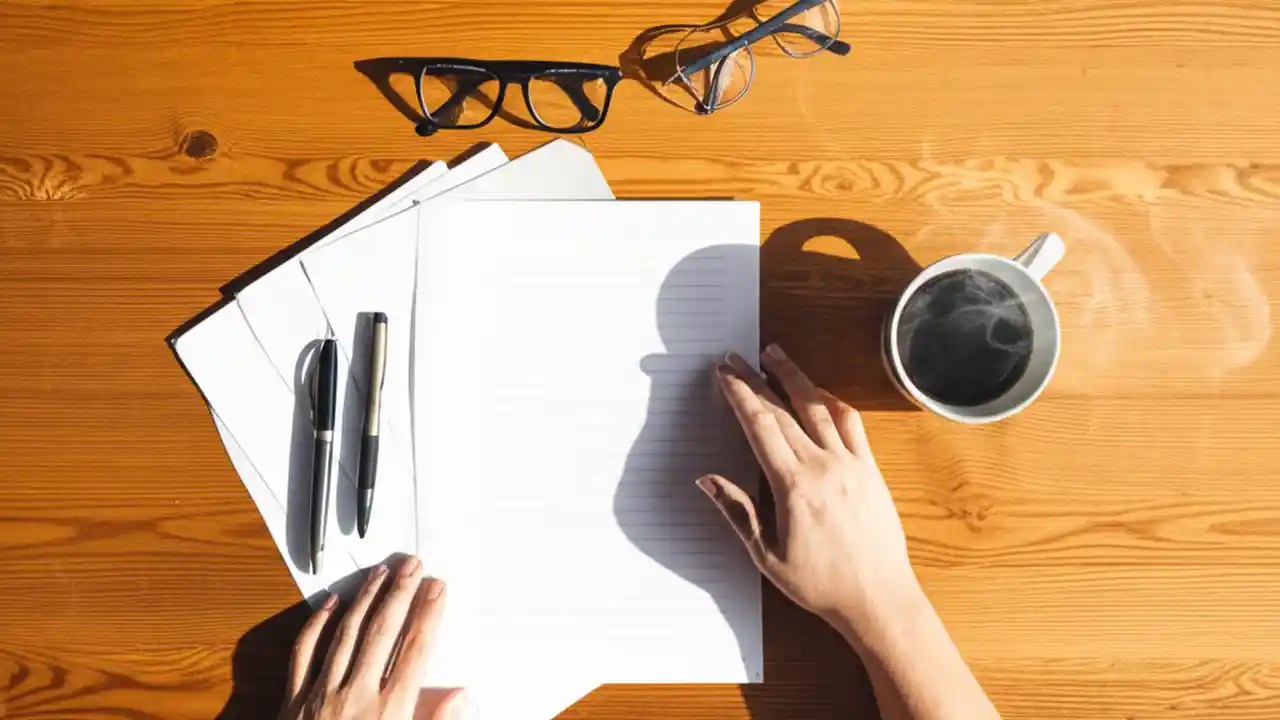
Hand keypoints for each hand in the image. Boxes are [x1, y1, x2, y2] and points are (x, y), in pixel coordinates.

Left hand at [280, 557, 455, 719]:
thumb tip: (462, 697)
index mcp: (389, 713)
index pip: (415, 651)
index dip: (428, 615)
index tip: (436, 588)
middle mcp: (355, 697)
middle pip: (382, 633)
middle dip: (400, 594)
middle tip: (411, 566)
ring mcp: (321, 696)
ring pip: (346, 635)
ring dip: (365, 599)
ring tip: (379, 574)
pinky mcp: (292, 703)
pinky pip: (303, 655)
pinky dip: (316, 626)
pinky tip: (330, 603)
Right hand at [698, 345, 922, 639]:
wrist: (877, 598)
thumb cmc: (821, 584)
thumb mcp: (767, 556)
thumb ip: (738, 512)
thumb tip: (708, 480)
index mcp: (795, 487)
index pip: (760, 425)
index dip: (740, 394)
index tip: (725, 374)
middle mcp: (824, 467)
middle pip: (783, 410)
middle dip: (756, 380)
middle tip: (737, 359)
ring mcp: (851, 464)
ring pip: (819, 406)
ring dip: (794, 377)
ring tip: (775, 354)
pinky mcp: (871, 469)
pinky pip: (851, 424)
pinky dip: (832, 401)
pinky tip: (818, 392)